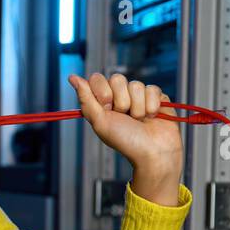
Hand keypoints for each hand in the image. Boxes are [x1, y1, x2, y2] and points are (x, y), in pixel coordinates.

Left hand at [68, 72, 183, 205]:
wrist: (152, 152)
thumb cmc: (125, 141)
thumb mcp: (100, 122)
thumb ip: (86, 99)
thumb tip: (72, 77)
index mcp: (104, 102)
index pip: (98, 79)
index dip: (103, 92)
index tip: (107, 108)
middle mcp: (120, 96)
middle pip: (117, 78)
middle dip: (121, 101)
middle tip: (125, 117)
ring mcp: (139, 96)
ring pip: (136, 84)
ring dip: (137, 107)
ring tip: (139, 120)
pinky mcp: (157, 96)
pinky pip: (152, 88)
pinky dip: (151, 106)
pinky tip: (152, 117)